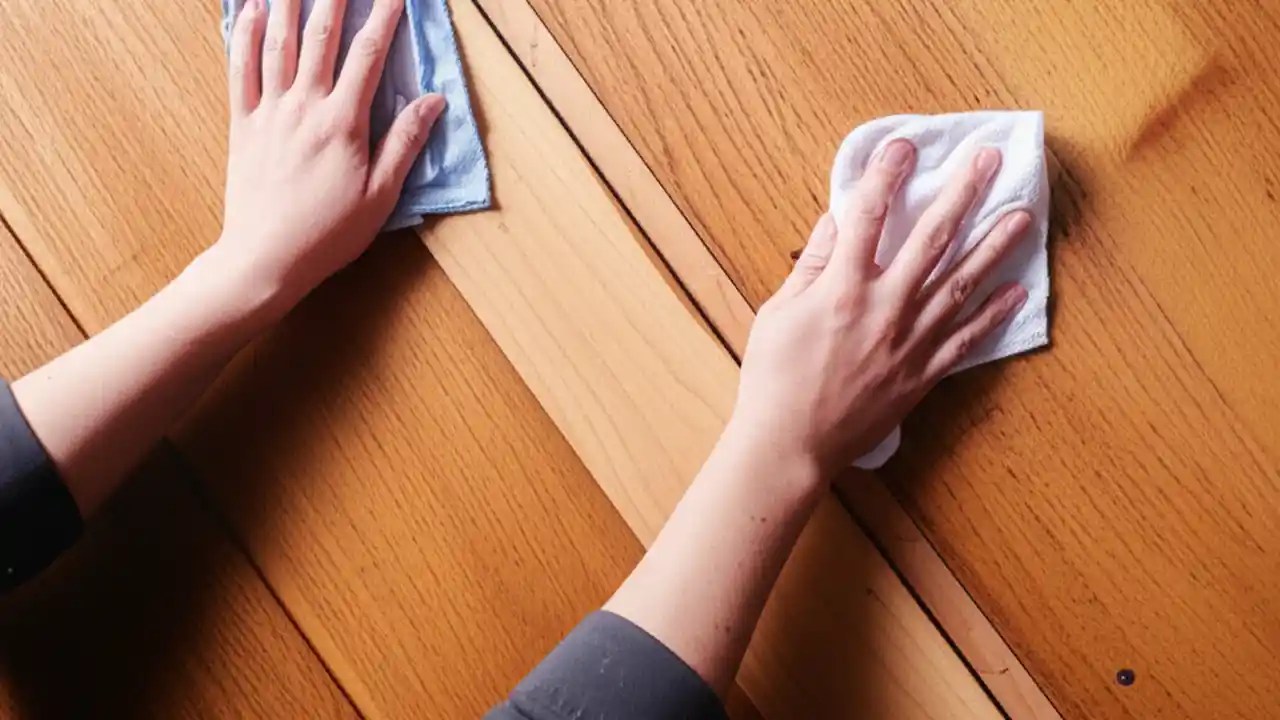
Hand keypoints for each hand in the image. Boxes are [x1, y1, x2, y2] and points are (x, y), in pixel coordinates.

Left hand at [217, 0, 444, 306]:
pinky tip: (251, 10)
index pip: (368, 56)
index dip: (384, 18)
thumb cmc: (328, 234)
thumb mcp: (380, 197)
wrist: (265, 259)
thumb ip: (405, 143)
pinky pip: (240, 67)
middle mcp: (304, 107)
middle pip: (321, 36)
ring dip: (289, 2)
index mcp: (343, 124)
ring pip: (278, 42)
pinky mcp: (242, 123)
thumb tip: (434, 102)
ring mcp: (269, 112)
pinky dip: (244, 34)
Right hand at [729, 140, 1029, 475]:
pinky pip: (967, 339)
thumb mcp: (778, 312)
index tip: (904, 145)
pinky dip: (994, 314)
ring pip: (962, 282)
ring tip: (1022, 215)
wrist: (790, 444)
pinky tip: (1017, 290)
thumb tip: (836, 220)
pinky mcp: (922, 373)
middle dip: (964, 192)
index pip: (869, 214)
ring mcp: (909, 340)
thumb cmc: (774, 379)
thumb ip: (811, 264)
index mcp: (841, 287)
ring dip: (994, 244)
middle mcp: (884, 306)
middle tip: (990, 159)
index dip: (887, 174)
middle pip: (932, 237)